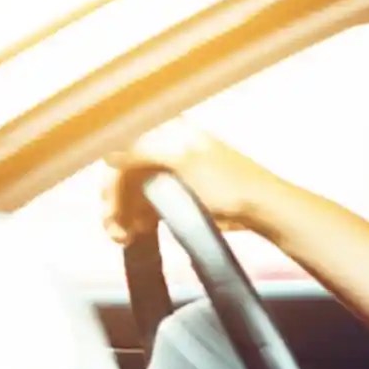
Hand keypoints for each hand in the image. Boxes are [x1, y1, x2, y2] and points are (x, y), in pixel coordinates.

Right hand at [101, 120, 277, 244]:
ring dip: (123, 215)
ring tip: (123, 238)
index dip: (111, 179)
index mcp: (167, 131)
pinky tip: (136, 234)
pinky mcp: (177, 194)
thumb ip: (143, 150)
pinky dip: (138, 219)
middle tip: (114, 230)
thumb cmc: (227, 180)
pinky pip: (146, 204)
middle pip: (125, 174)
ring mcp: (170, 172)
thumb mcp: (182, 159)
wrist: (261, 207)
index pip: (121, 150)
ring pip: (132, 192)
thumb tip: (108, 152)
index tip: (108, 206)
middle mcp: (165, 147)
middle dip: (115, 203)